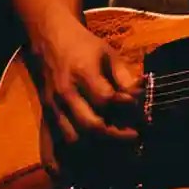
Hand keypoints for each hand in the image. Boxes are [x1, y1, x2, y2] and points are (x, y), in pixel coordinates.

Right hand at [32, 18, 143, 143]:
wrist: (49, 40)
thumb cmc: (83, 46)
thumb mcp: (108, 54)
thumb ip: (124, 77)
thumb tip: (141, 99)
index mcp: (83, 73)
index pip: (106, 99)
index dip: (126, 108)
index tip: (140, 110)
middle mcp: (66, 93)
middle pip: (90, 126)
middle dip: (116, 136)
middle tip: (134, 136)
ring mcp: (54, 107)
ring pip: (74, 140)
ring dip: (97, 146)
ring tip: (116, 141)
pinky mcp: (47, 115)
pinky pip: (62, 141)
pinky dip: (80, 149)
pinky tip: (96, 147)